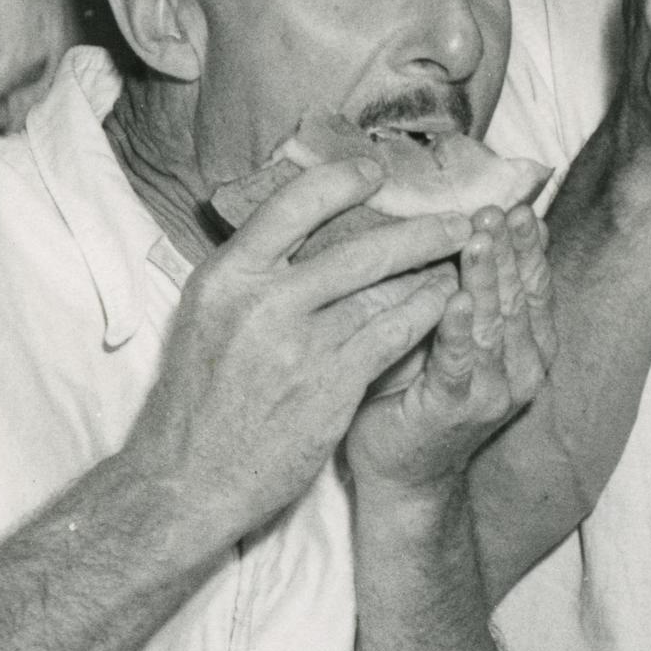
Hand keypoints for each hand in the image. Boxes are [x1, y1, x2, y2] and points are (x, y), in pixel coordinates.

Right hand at [122, 160, 466, 551]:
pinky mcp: (330, 385)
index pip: (292, 204)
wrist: (186, 479)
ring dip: (433, 271)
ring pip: (384, 291)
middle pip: (356, 247)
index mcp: (225, 276)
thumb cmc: (199, 401)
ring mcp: (298, 344)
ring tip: (464, 260)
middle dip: (417, 229)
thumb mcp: (206, 318)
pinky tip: (448, 303)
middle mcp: (260, 302)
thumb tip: (303, 230)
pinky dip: (426, 313)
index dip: (341, 180)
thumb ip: (252, 276)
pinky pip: (394, 335)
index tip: (377, 170)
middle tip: (458, 217)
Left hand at [343, 204, 556, 496]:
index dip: (529, 246)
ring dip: (487, 276)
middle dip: (509, 248)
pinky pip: (459, 361)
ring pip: (495, 322)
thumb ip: (467, 295)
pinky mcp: (456, 407)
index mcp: (528, 348)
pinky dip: (458, 328)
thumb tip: (465, 229)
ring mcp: (494, 391)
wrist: (404, 476)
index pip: (535, 286)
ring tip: (478, 235)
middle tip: (496, 207)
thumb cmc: (419, 397)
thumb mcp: (453, 339)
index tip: (519, 205)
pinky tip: (455, 297)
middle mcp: (523, 369)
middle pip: (520, 296)